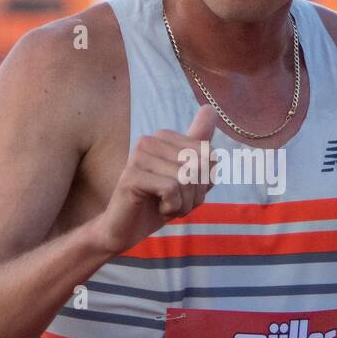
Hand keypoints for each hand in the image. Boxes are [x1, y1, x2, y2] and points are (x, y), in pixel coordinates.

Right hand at [93, 104, 219, 254]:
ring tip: (164, 205)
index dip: (204, 181)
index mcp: (163, 137)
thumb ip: (199, 145)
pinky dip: (172, 206)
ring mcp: (138, 155)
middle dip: (195, 193)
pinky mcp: (132, 175)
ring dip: (183, 203)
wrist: (126, 229)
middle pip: (199, 165)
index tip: (183, 191)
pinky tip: (157, 207)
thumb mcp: (188, 176)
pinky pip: (171, 189)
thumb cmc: (158, 203)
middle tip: (175, 201)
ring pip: (186, 178)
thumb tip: (210, 108)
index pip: (209, 154)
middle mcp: (149, 140)